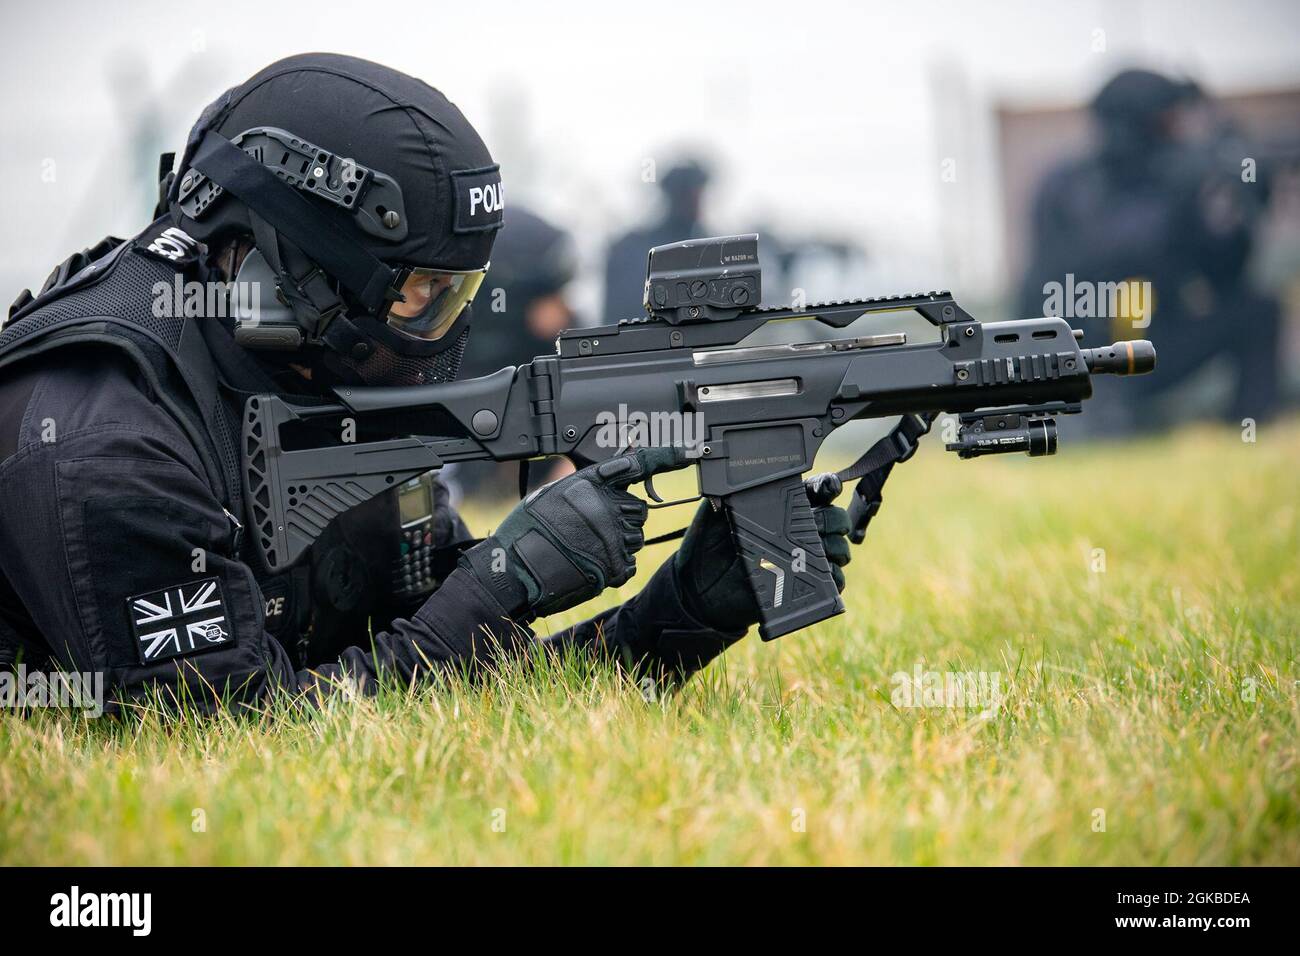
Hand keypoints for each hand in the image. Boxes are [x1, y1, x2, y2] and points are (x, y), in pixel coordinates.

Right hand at [461, 446, 686, 618]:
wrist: (515, 569)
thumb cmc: (529, 528)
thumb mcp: (555, 492)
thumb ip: (592, 481)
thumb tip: (625, 462)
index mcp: (591, 484)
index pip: (636, 464)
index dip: (666, 456)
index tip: (692, 450)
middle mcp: (606, 508)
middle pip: (639, 509)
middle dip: (623, 518)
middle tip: (591, 527)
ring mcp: (612, 538)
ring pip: (635, 537)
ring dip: (618, 542)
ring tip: (585, 546)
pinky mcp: (614, 566)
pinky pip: (628, 562)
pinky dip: (613, 565)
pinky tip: (588, 562)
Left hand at [675, 473, 851, 632]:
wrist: (700, 587)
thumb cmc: (707, 544)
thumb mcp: (716, 510)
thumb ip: (731, 490)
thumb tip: (742, 475)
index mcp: (784, 506)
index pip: (817, 490)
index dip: (828, 486)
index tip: (828, 488)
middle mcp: (798, 530)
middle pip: (835, 518)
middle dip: (834, 518)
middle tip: (818, 523)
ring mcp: (804, 558)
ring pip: (839, 548)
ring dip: (836, 546)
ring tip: (818, 549)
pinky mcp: (804, 586)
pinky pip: (834, 581)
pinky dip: (834, 577)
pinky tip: (822, 573)